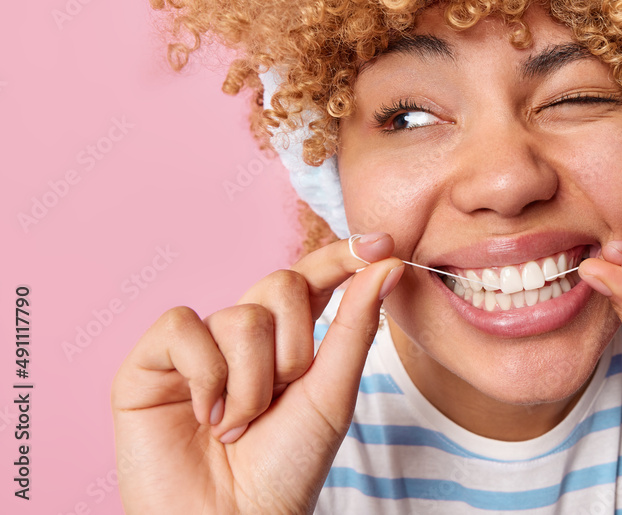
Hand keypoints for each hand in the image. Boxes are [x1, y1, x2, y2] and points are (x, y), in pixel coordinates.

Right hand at [111, 233, 403, 513]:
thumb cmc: (286, 467)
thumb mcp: (332, 392)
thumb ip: (355, 325)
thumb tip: (386, 262)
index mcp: (286, 341)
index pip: (314, 279)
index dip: (343, 256)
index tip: (382, 241)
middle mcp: (240, 338)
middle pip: (280, 285)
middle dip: (293, 346)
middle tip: (281, 396)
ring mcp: (195, 350)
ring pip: (236, 315)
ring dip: (251, 381)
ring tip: (239, 425)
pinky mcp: (148, 365)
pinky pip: (182, 326)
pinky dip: (205, 373)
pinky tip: (206, 415)